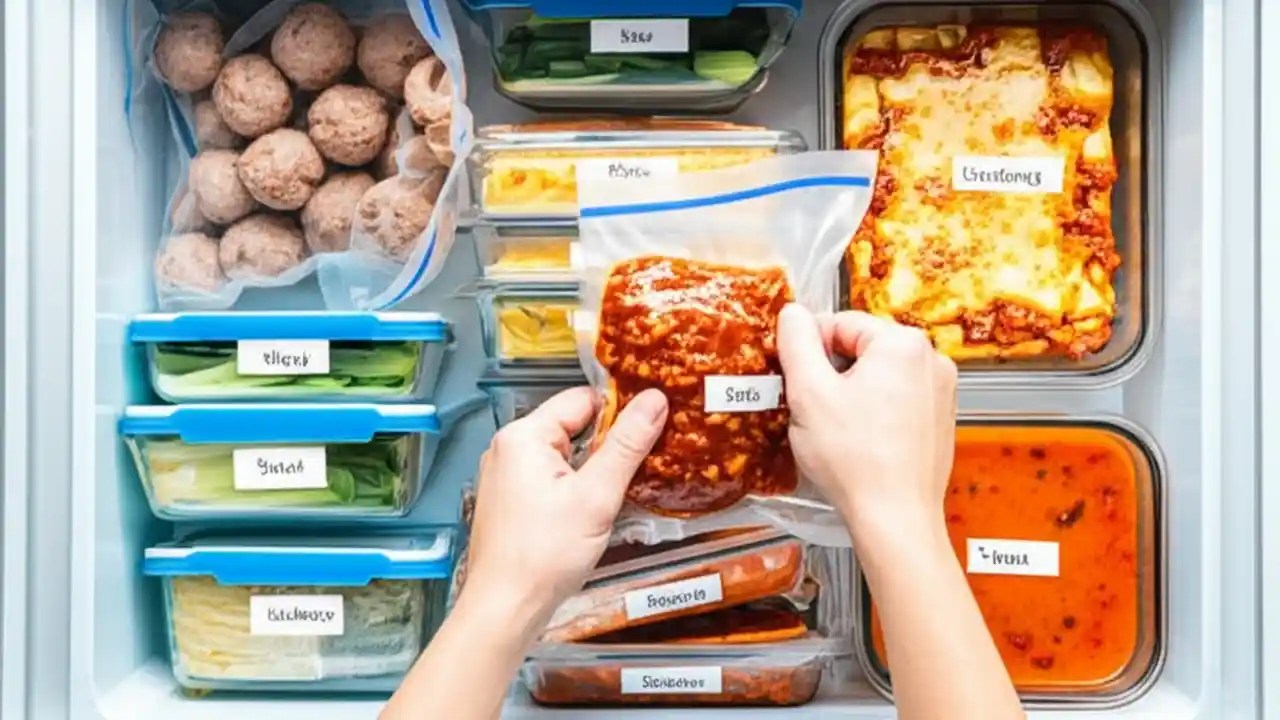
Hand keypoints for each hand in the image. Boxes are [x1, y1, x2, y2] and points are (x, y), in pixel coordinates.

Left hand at [462, 386, 668, 628]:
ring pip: (563, 456)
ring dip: (592, 469)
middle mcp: (508, 449)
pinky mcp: (510, 500)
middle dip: (608, 444)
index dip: (619, 411)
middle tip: (642, 463)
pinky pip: (550, 478)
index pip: (582, 400)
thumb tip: (654, 401)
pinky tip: (593, 510)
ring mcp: (505, 475)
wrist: (505, 608)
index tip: (652, 425)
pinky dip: (574, 487)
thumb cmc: (543, 555)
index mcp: (524, 436)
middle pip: (572, 427)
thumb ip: (627, 445)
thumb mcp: (597, 496)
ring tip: (618, 491)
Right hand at [776, 305, 957, 546]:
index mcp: (902, 344)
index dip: (809, 347)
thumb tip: (793, 314)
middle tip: (812, 407)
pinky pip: (897, 401)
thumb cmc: (855, 460)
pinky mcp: (939, 421)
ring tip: (835, 428)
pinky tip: (858, 442)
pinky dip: (874, 413)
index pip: (841, 322)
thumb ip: (796, 342)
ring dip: (852, 393)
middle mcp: (931, 361)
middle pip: (862, 349)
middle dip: (832, 372)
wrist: (895, 518)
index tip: (794, 375)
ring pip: (879, 376)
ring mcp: (940, 392)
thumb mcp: (809, 392)